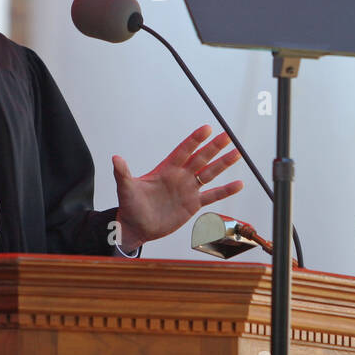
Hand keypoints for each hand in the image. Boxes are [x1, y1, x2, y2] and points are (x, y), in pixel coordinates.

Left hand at [112, 125, 243, 250]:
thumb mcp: (125, 189)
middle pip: (201, 158)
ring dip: (223, 164)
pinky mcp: (192, 204)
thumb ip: (123, 174)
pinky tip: (239, 184)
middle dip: (214, 147)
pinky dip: (225, 190)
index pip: (184, 150)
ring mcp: (188, 189)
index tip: (207, 128)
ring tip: (237, 153)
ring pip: (210, 174)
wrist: (137, 226)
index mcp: (166, 169)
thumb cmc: (130, 206)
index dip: (195, 140)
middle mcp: (180, 176)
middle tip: (228, 136)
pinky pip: (212, 195)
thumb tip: (115, 158)